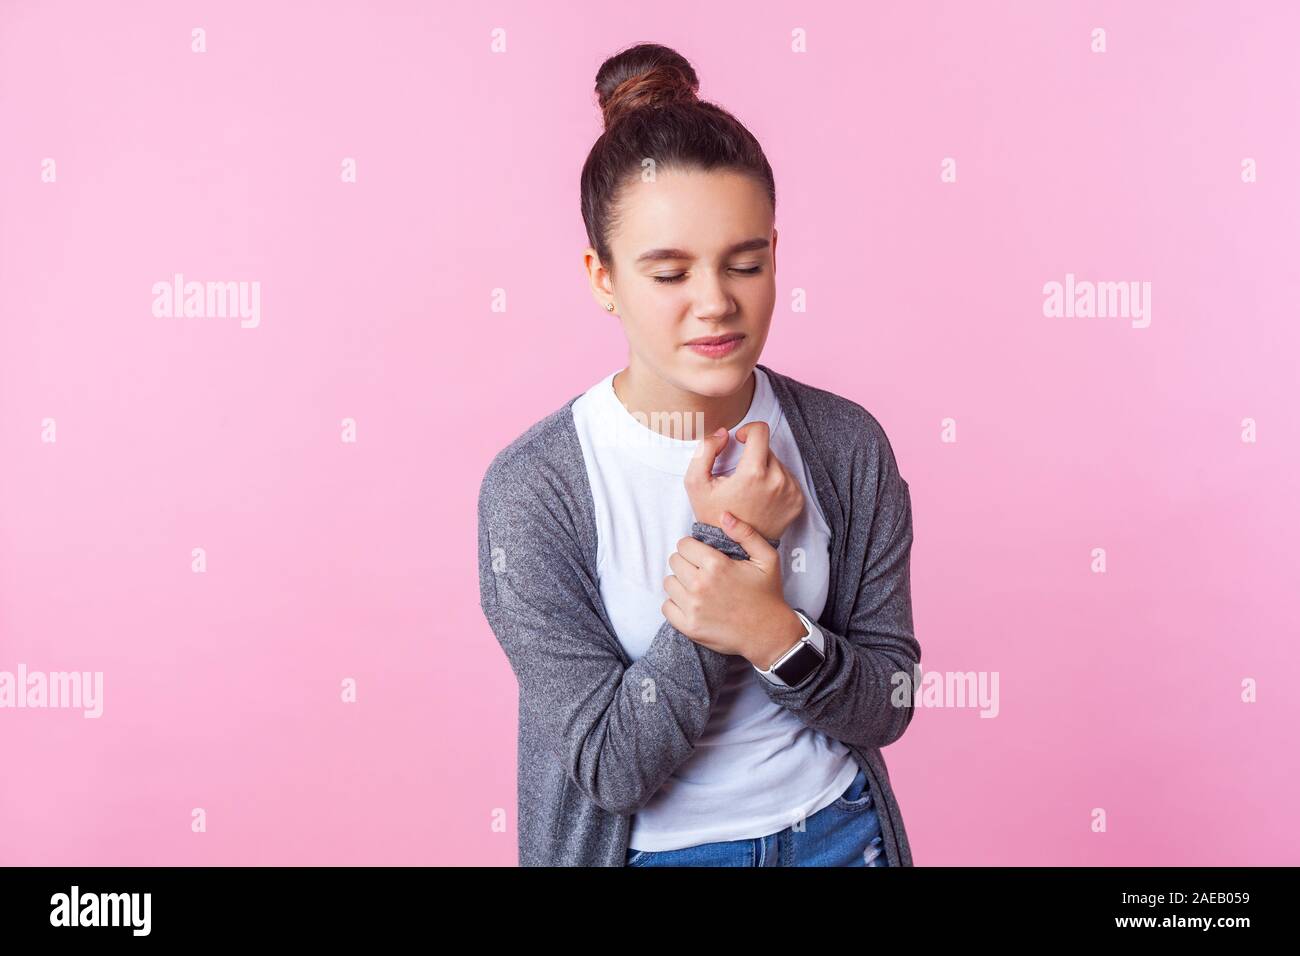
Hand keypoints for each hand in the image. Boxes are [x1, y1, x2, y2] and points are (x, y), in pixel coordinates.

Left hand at [662, 512, 806, 667]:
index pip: (683, 544)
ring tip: (698, 588)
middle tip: (702, 572)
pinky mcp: (689, 626)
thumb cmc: (767, 594)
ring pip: (668, 583)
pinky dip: (675, 605)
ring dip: (680, 583)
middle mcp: (700, 584)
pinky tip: (692, 604)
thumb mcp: (766, 558)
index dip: (693, 548)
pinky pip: (666, 607)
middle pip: (674, 561)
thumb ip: (745, 533)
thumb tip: (724, 515)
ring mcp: (693, 607)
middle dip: (686, 563)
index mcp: (716, 564)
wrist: (768, 633)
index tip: (703, 556)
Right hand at [684, 421, 804, 541]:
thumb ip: (705, 450)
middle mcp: (777, 480)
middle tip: (740, 476)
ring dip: (764, 469)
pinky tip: (762, 498)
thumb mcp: (696, 482)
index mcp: (753, 473)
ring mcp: (790, 492)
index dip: (748, 430)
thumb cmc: (712, 515)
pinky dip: (775, 483)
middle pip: (768, 449)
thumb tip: (724, 434)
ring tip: (751, 490)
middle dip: (753, 456)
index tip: (741, 441)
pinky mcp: (798, 501)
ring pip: (778, 463)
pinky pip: (788, 479)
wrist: (733, 548)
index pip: (761, 430)